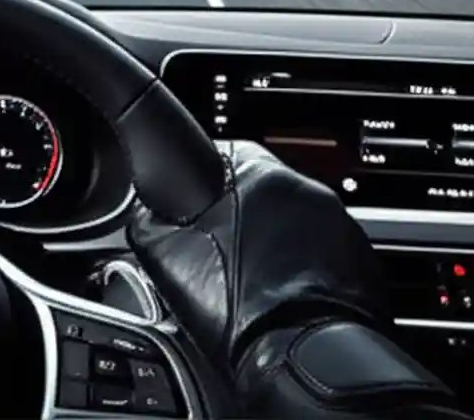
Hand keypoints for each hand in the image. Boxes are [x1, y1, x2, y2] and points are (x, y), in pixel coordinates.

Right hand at [129, 140, 455, 416]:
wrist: (299, 358)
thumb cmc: (239, 307)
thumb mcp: (163, 254)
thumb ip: (153, 217)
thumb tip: (147, 212)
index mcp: (263, 176)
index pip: (228, 153)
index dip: (205, 183)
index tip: (195, 210)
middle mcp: (311, 192)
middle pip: (264, 191)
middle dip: (241, 215)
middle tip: (217, 252)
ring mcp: (344, 228)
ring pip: (295, 224)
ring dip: (275, 242)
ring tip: (252, 280)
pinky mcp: (363, 262)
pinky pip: (324, 255)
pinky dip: (304, 270)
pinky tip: (281, 296)